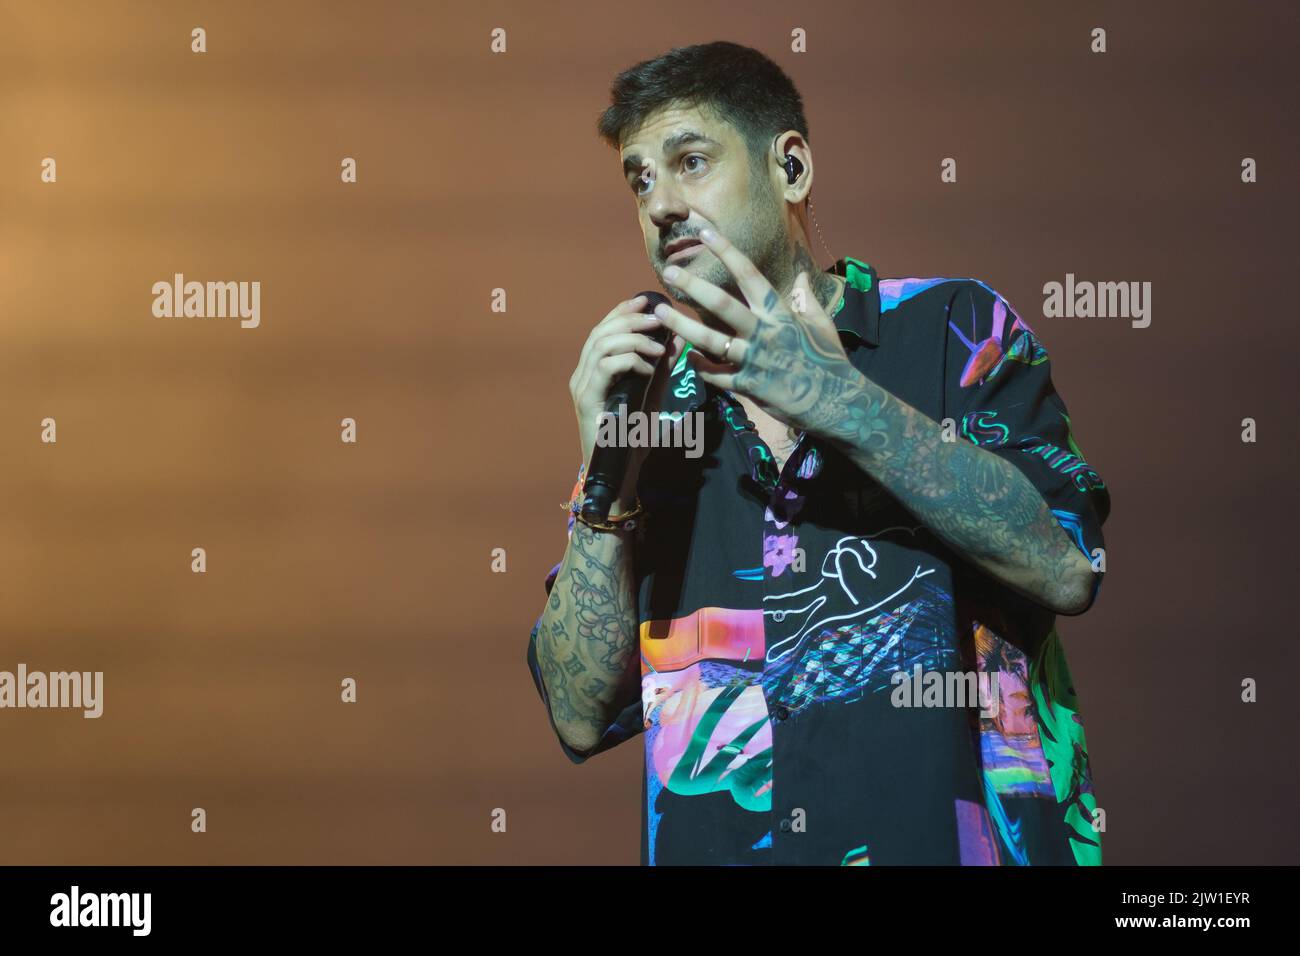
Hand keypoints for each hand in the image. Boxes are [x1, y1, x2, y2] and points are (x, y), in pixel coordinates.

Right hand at [569, 295, 685, 482]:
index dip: (622, 311)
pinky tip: (647, 367)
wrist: (620, 471)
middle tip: (657, 319)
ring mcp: (582, 386)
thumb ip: (662, 369)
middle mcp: (582, 374)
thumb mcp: (652, 395)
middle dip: (630, 320)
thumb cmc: (632, 437)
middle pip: (600, 332)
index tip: (646, 300)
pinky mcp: (586, 400)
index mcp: (594, 370)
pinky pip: (605, 367)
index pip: (603, 329)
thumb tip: (678, 339)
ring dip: (632, 339)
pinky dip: (629, 361)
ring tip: (657, 345)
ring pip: (601, 345)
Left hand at [652, 228, 861, 435]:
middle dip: (694, 286)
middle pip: (723, 305)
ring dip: (683, 326)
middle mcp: (765, 333)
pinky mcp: (749, 386)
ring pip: (711, 341)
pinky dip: (700, 366)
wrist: (837, 402)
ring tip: (660, 314)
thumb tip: (801, 275)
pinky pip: (717, 374)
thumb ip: (805, 300)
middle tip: (669, 273)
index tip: (707, 234)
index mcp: (781, 314)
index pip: (750, 276)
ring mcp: (755, 360)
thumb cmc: (829, 361)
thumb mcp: (821, 325)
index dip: (728, 252)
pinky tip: (687, 357)